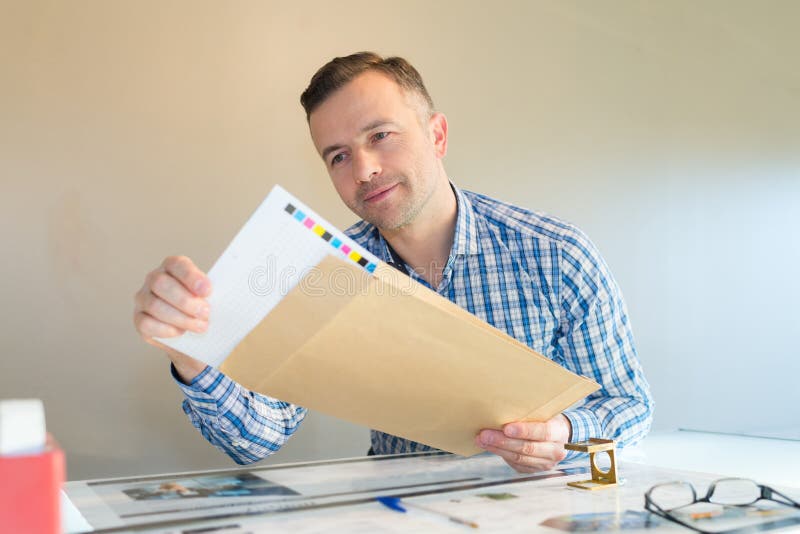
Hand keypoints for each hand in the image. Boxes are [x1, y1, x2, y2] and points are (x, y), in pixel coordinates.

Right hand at [133, 255, 211, 381]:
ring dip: (180, 318)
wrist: (192, 337)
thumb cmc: (202, 310)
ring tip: (200, 326)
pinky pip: (146, 323)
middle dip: (186, 300)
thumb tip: (238, 292)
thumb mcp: (211, 298)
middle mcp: (154, 279)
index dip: (191, 276)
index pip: (177, 264)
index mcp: (173, 267)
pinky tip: (180, 333)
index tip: (207, 290)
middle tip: (206, 313)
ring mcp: (143, 298)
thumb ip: (217, 292)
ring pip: (155, 305)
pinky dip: (165, 329)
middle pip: (161, 284)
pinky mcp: (139, 319)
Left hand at [475, 414, 570, 472]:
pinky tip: (490, 446)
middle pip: (527, 448)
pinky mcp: (534, 470)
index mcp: (558, 433)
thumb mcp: (544, 412)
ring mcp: (545, 463)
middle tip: (485, 434)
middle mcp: (554, 451)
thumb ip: (530, 412)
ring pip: (518, 458)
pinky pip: (515, 464)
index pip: (542, 432)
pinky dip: (501, 454)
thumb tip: (503, 407)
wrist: (559, 436)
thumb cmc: (547, 419)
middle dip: (503, 441)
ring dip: (497, 449)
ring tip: (482, 440)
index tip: (506, 428)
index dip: (524, 431)